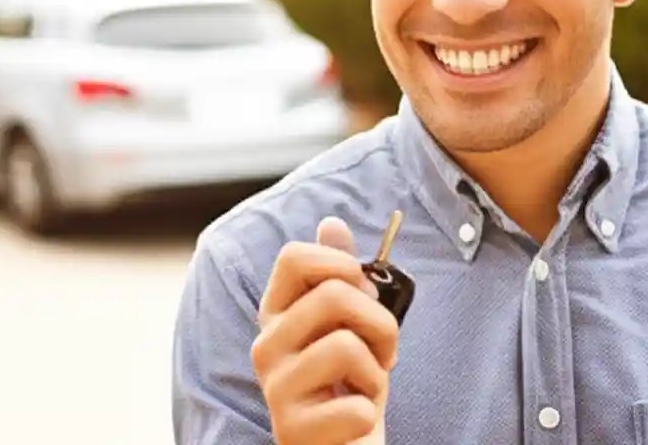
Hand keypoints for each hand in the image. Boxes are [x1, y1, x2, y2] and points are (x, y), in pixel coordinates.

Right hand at [251, 217, 400, 444]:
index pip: (294, 257)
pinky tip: (352, 421)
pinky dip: (368, 415)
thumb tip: (332, 223)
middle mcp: (265, 346)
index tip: (362, 292)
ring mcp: (275, 389)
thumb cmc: (348, 384)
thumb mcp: (348, 325)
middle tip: (382, 351)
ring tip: (364, 388)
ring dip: (377, 373)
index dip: (341, 264)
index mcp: (276, 314)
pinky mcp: (292, 430)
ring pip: (347, 347)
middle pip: (335, 295)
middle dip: (380, 323)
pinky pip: (355, 406)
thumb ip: (337, 276)